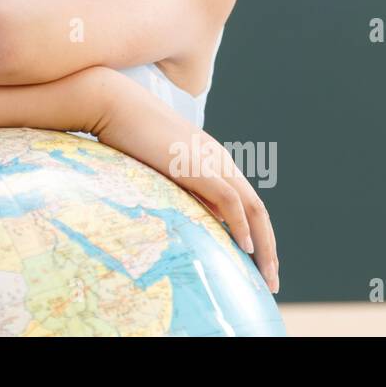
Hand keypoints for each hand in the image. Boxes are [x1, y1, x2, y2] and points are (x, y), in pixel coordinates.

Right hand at [91, 71, 279, 293]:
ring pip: (252, 209)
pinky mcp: (198, 166)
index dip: (255, 234)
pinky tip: (245, 248)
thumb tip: (189, 216)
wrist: (114, 105)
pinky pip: (230, 201)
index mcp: (212, 161)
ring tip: (265, 276)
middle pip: (257, 210)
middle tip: (270, 281)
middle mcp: (220, 162)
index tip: (254, 264)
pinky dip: (242, 226)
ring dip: (264, 245)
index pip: (245, 204)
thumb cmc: (127, 134)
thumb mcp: (159, 166)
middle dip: (268, 248)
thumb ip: (178, 187)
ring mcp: (212, 162)